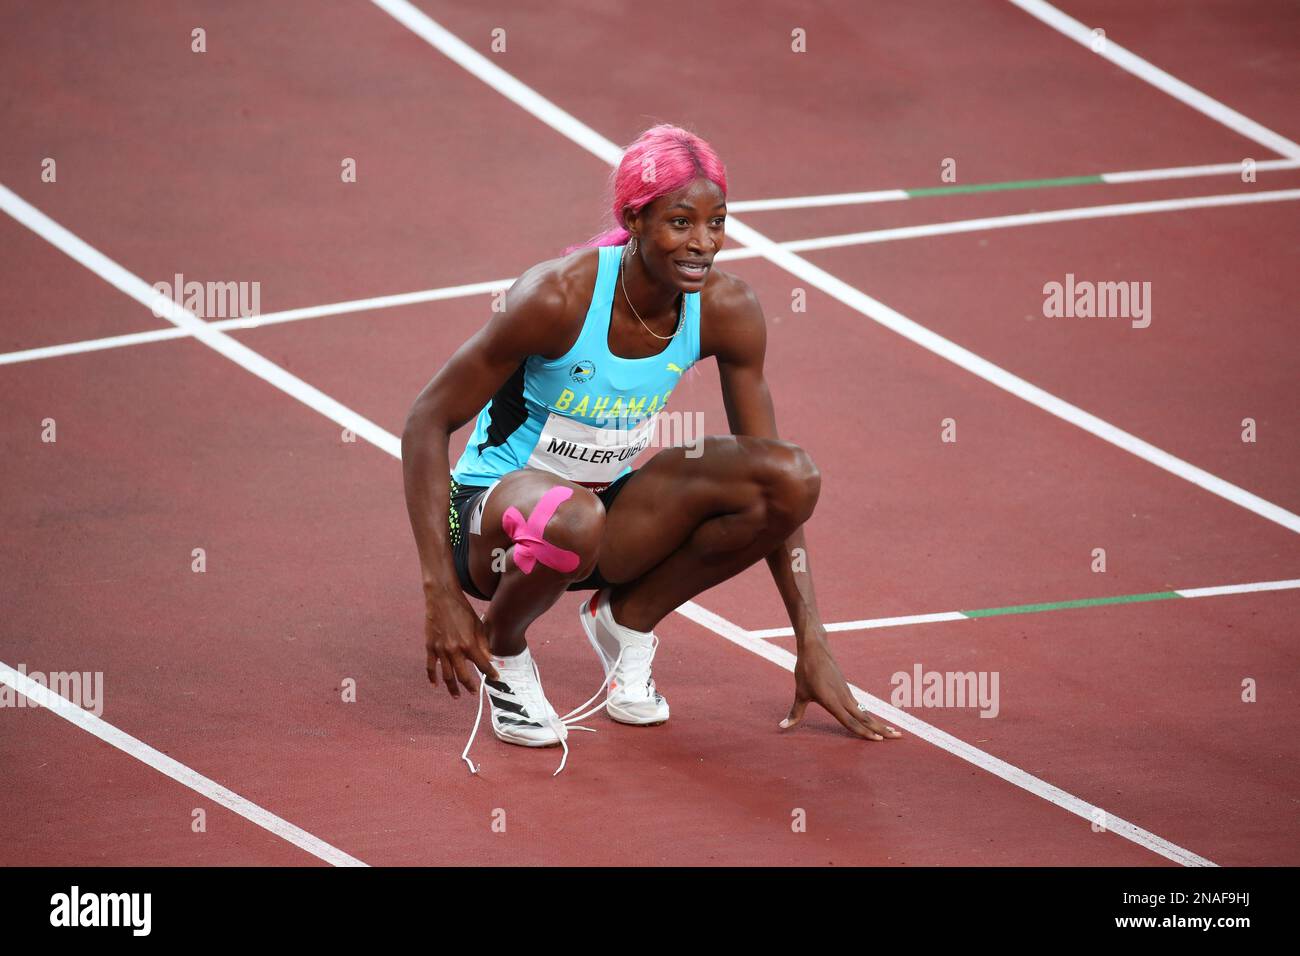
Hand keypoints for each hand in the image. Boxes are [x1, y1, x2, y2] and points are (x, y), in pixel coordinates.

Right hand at [424, 588, 496, 697]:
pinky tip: (435, 685)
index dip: (491, 673)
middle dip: (470, 686)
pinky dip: (432, 677)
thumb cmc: (462, 610)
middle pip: (463, 675)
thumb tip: (490, 659)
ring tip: (457, 695)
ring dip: (452, 687)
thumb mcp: (478, 625)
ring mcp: (440, 649)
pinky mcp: (430, 646)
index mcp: (469, 643)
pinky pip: (431, 666)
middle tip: (474, 692)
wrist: (442, 598)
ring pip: (446, 675)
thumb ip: (483, 644)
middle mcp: (454, 649)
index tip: (496, 678)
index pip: (482, 665)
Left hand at [780, 633, 901, 740]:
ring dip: (879, 723)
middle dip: (882, 729)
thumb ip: (795, 713)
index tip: (879, 741)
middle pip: (866, 718)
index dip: (864, 732)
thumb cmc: (806, 671)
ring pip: (866, 712)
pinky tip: (874, 721)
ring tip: (893, 731)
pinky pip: (860, 706)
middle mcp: (844, 699)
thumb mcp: (800, 694)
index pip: (851, 722)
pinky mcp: (847, 689)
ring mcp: (847, 693)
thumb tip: (782, 727)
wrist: (815, 648)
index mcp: (833, 702)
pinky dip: (869, 715)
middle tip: (899, 737)